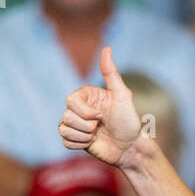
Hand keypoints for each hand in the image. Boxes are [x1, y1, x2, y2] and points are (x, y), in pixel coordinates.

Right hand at [59, 46, 142, 166]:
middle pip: (66, 116)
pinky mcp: (74, 140)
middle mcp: (78, 108)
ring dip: (84, 136)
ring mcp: (75, 124)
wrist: (130, 147)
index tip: (101, 116)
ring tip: (97, 135)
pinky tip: (92, 143)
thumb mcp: (122, 95)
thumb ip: (111, 73)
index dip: (85, 112)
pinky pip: (65, 141)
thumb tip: (107, 48)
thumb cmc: (128, 121)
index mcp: (86, 96)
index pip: (70, 101)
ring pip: (64, 129)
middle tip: (101, 127)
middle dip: (87, 126)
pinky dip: (80, 144)